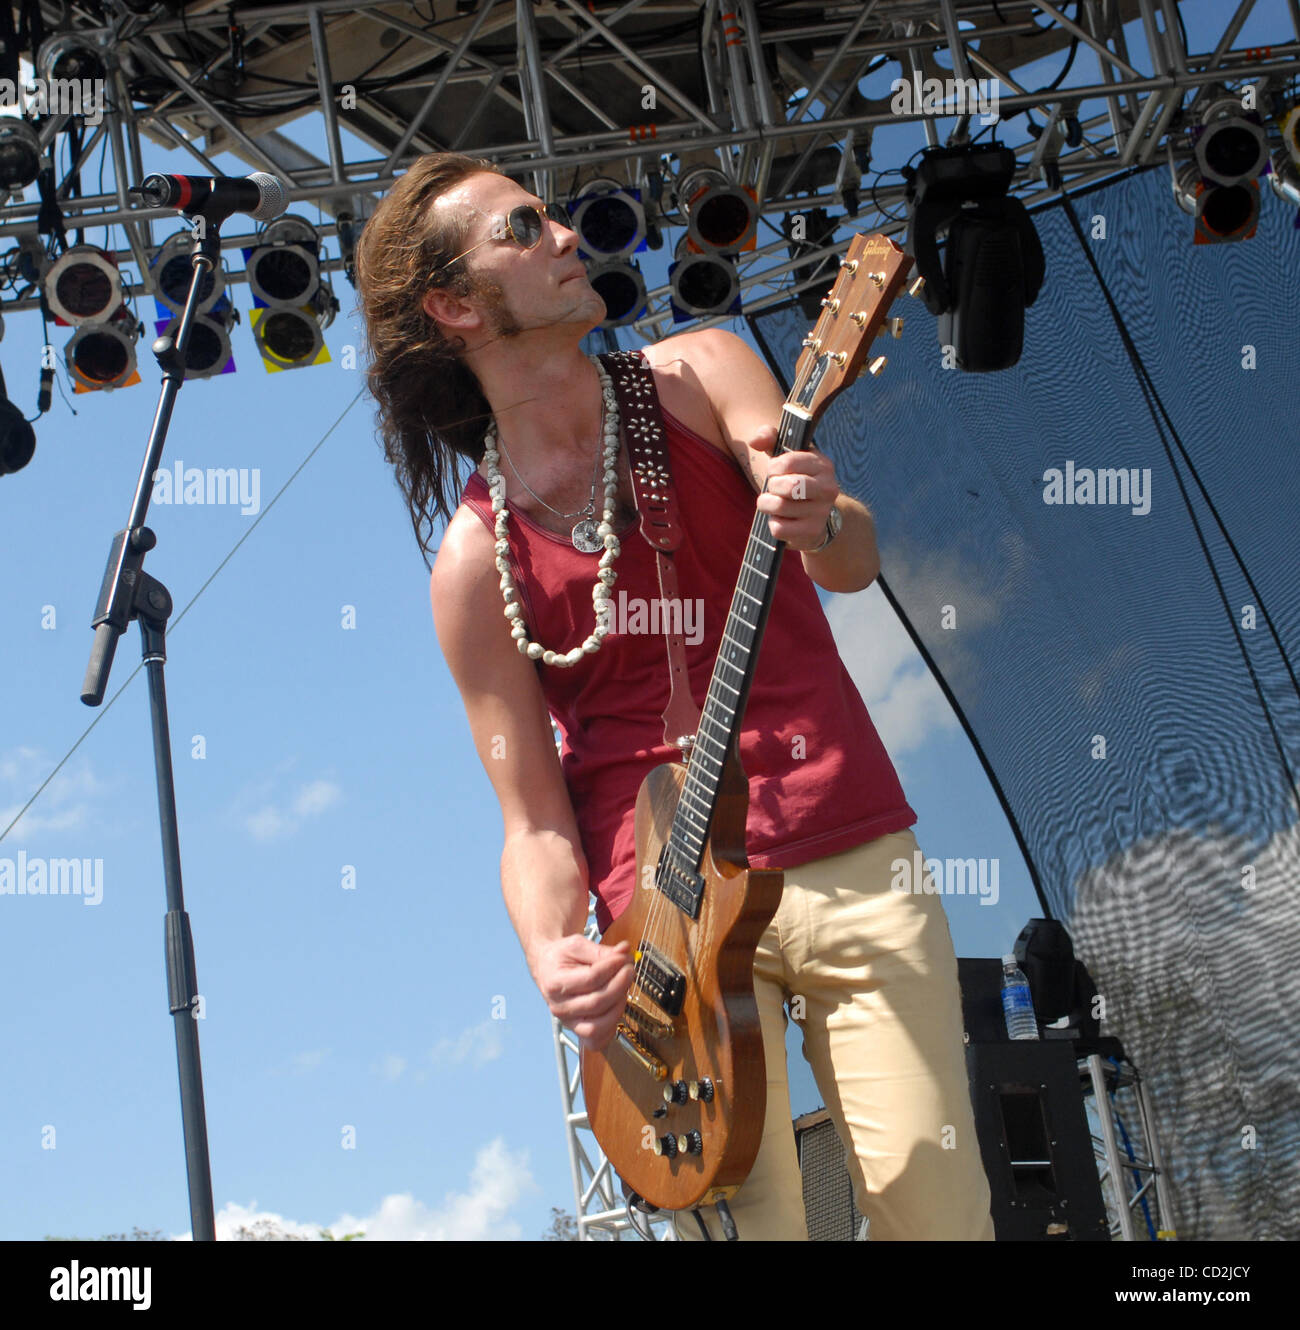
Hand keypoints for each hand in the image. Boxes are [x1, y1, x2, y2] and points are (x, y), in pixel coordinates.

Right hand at [531, 934, 633, 1050]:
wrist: (547, 969)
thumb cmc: (561, 957)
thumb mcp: (577, 945)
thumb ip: (601, 951)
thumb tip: (624, 952)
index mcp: (555, 983)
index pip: (591, 979)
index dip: (612, 967)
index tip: (623, 956)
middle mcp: (559, 1007)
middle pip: (596, 1003)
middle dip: (619, 985)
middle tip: (629, 969)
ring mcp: (568, 1022)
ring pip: (596, 1027)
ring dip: (617, 1007)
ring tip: (624, 988)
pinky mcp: (578, 1031)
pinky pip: (596, 1041)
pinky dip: (611, 1029)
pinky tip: (616, 1007)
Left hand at [748, 425, 839, 550]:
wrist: (815, 515)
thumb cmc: (794, 478)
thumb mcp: (785, 455)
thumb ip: (769, 438)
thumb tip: (754, 441)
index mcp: (823, 464)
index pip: (788, 462)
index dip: (773, 467)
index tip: (774, 471)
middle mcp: (828, 487)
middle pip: (788, 486)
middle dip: (771, 486)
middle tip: (773, 488)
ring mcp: (822, 511)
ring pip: (780, 507)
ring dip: (767, 505)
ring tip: (772, 503)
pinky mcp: (812, 531)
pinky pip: (780, 528)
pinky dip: (773, 523)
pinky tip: (780, 519)